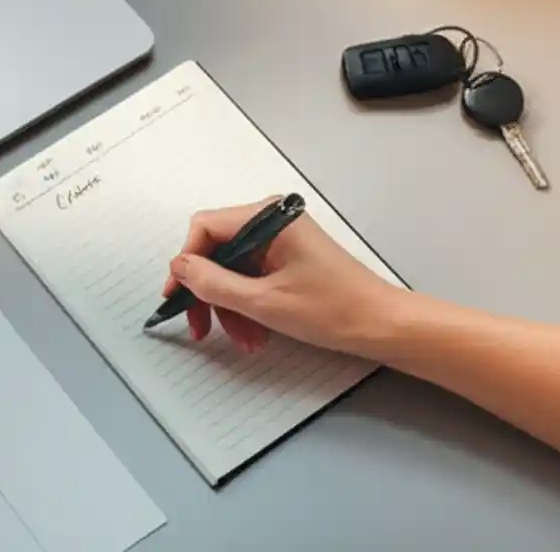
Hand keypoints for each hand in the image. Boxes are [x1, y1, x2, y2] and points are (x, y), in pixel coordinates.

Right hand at [162, 196, 401, 355]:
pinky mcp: (289, 258)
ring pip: (234, 269)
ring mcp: (281, 239)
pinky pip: (253, 276)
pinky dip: (248, 304)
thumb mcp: (264, 302)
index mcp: (268, 218)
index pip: (206, 228)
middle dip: (209, 293)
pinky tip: (255, 333)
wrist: (383, 325)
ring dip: (230, 306)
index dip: (186, 263)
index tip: (177, 298)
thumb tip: (179, 267)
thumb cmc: (331, 310)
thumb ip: (214, 283)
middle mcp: (272, 220)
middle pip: (218, 250)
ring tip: (243, 341)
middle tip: (202, 329)